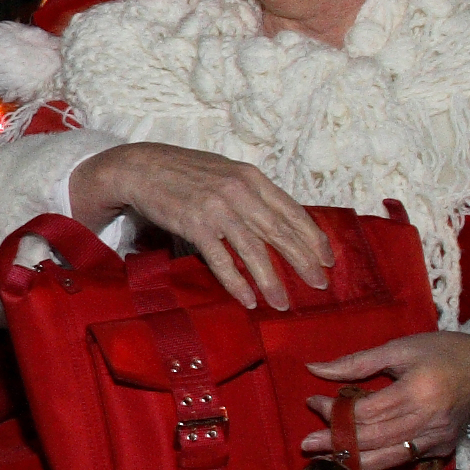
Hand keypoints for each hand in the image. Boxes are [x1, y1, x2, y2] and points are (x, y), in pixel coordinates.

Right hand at [71, 141, 333, 310]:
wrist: (141, 167)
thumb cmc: (185, 173)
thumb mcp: (225, 173)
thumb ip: (251, 193)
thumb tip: (279, 219)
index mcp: (251, 177)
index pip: (291, 210)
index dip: (313, 237)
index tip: (327, 259)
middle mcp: (239, 191)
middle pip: (279, 232)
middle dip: (303, 261)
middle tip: (320, 285)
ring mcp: (217, 208)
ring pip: (254, 250)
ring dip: (271, 280)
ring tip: (283, 302)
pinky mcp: (194, 224)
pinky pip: (222, 260)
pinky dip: (236, 282)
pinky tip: (248, 299)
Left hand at [301, 330, 469, 469]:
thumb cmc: (443, 353)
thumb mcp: (401, 348)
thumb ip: (357, 362)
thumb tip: (314, 369)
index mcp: (418, 391)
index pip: (367, 412)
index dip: (336, 412)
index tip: (313, 402)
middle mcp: (428, 422)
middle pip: (373, 439)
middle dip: (337, 441)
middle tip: (306, 443)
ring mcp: (436, 441)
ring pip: (386, 459)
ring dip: (351, 461)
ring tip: (323, 457)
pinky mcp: (440, 451)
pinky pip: (402, 460)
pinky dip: (376, 462)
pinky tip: (353, 460)